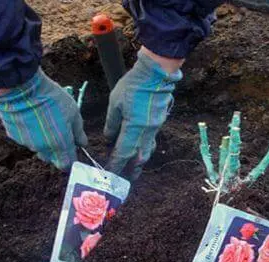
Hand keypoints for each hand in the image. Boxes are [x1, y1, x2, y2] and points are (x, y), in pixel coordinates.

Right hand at [0, 68, 86, 170]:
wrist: (20, 88)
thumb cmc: (51, 99)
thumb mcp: (73, 112)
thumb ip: (78, 131)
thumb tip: (82, 144)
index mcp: (60, 145)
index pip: (67, 164)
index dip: (70, 159)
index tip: (72, 150)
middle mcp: (43, 149)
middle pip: (52, 158)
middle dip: (57, 150)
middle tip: (59, 133)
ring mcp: (27, 143)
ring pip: (38, 148)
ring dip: (42, 141)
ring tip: (44, 121)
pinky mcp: (13, 136)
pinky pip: (25, 139)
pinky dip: (29, 133)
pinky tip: (30, 118)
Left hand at [104, 48, 182, 179]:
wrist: (156, 74)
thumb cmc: (133, 86)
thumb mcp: (115, 103)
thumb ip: (112, 124)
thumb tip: (109, 139)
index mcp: (134, 129)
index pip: (123, 153)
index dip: (115, 166)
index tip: (109, 175)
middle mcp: (146, 133)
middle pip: (139, 158)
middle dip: (132, 170)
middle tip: (126, 180)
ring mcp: (155, 128)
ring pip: (147, 151)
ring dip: (140, 162)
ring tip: (134, 168)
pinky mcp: (159, 123)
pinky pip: (151, 141)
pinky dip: (145, 148)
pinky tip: (141, 148)